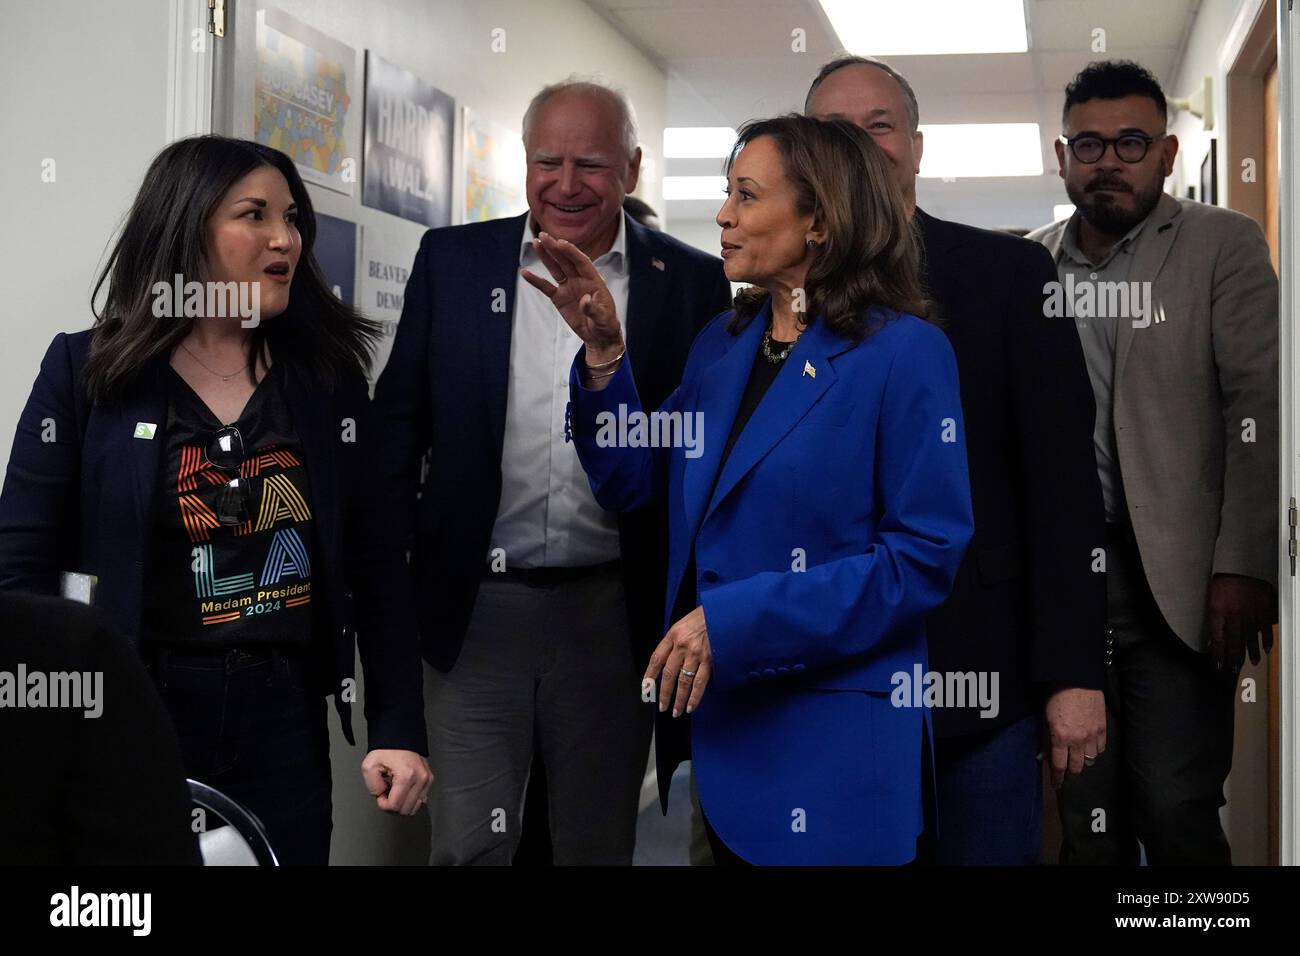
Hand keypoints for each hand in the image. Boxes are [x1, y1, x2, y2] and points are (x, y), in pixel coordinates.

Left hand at [361, 749, 432, 815]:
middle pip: (405, 810)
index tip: (380, 793)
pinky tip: (403, 790)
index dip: (383, 804)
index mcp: (407, 776)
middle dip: (392, 805)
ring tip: (395, 791)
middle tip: (386, 792)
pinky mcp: (429, 780)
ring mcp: (427, 780)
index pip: (395, 806)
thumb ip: (373, 787)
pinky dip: (410, 800)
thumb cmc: (385, 750)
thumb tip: (382, 796)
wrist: (399, 737)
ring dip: (402, 803)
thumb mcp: (369, 766)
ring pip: (414, 808)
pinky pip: (420, 801)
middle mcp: (420, 779)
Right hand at [521, 232, 623, 361]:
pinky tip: (525, 273)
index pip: (582, 262)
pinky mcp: (559, 297)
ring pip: (555, 268)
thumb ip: (594, 309)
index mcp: (594, 280)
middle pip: (566, 260)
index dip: (572, 252)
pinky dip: (536, 280)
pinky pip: (546, 287)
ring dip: (546, 256)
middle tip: (543, 235)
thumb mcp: (604, 318)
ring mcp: (569, 287)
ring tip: (536, 242)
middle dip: (555, 248)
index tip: (561, 243)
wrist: (599, 336)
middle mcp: (580, 280)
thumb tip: (585, 300)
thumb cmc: (605, 324)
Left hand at [645, 606, 712, 717]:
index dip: (649, 675)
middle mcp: (682, 645)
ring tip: (676, 711)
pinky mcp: (710, 660)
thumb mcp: (685, 622)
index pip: (656, 658)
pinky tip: (690, 706)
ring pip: (683, 682)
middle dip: (665, 693)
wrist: (725, 611)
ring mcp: (696, 653)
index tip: (646, 688)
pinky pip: (700, 682)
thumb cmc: (706, 616)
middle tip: (663, 706)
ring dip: (679, 699)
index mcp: (673, 634)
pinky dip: (694, 697)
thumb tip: (670, 661)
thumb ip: (676, 640)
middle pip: (669, 674)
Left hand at [1044, 687, 1105, 788]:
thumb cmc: (1056, 694)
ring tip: (1078, 760)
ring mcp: (1093, 735)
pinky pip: (1101, 748)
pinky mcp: (1103, 729)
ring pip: (1090, 759)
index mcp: (1061, 738)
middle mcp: (1078, 740)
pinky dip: (1095, 752)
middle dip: (1071, 773)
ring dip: (1083, 762)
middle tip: (1067, 774)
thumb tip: (1045, 754)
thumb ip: (1047, 737)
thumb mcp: (1045, 717)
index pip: (1059, 766)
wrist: (1077, 678)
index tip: (1056, 784)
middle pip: (1077, 766)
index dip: (1057, 778)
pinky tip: (1090, 749)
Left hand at [1205, 574, 1274, 670]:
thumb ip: (1213, 620)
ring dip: (1250, 652)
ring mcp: (1250, 612)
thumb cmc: (1224, 583)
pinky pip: (1266, 627)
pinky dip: (1266, 640)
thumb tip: (1212, 640)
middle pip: (1234, 640)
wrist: (1241, 566)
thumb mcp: (1211, 599)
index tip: (1218, 664)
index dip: (1218, 652)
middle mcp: (1234, 613)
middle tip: (1234, 670)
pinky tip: (1266, 650)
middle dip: (1233, 657)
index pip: (1217, 637)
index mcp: (1218, 610)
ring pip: (1250, 637)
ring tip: (1250, 663)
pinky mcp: (1264, 608)